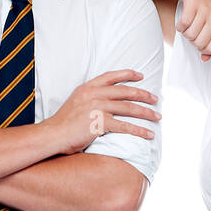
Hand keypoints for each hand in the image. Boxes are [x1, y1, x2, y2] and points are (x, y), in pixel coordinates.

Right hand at [45, 69, 160, 156]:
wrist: (52, 135)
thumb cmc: (63, 124)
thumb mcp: (75, 102)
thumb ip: (89, 98)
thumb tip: (103, 101)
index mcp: (88, 88)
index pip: (111, 77)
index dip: (128, 74)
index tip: (141, 76)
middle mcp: (94, 94)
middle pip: (125, 91)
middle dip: (143, 95)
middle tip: (156, 99)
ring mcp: (98, 108)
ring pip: (129, 108)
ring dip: (146, 113)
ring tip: (157, 117)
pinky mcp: (100, 123)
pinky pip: (125, 126)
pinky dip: (139, 130)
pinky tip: (148, 134)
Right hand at [177, 0, 210, 59]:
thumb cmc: (210, 6)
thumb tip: (205, 58)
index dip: (204, 49)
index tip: (200, 42)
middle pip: (200, 43)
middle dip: (193, 41)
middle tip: (193, 33)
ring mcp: (204, 10)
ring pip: (190, 36)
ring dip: (186, 33)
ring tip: (188, 27)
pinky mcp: (192, 4)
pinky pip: (182, 25)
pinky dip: (179, 26)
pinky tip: (182, 22)